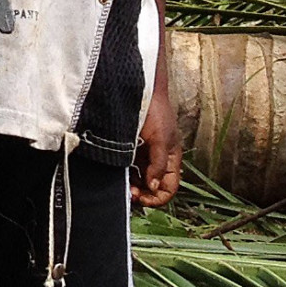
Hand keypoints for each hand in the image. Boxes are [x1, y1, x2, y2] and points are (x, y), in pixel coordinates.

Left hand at [132, 78, 181, 206]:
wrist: (141, 88)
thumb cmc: (157, 111)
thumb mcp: (162, 138)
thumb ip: (159, 163)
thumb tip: (152, 186)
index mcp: (170, 160)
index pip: (168, 189)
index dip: (156, 198)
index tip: (141, 198)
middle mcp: (157, 160)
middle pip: (152, 186)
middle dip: (142, 193)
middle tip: (128, 193)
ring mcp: (142, 153)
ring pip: (139, 178)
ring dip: (131, 184)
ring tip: (121, 185)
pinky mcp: (129, 146)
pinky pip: (127, 165)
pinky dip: (123, 172)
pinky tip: (115, 172)